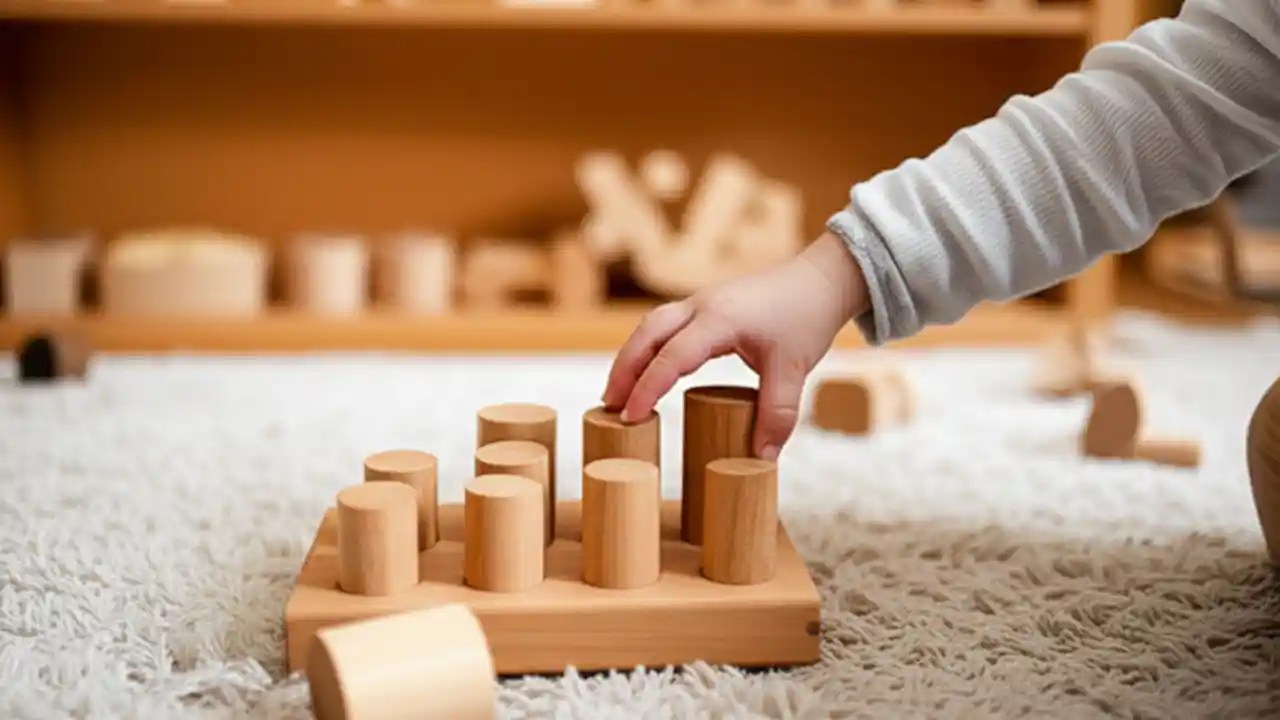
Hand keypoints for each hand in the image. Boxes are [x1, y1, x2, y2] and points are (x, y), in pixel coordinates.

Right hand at [602, 232, 867, 459]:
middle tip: (609, 408)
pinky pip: (665, 326)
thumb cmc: (807, 316)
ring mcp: (702, 303)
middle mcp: (702, 306)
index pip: (671, 357)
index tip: (630, 417)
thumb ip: (777, 414)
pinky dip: (648, 349)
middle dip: (624, 371)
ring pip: (651, 327)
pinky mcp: (707, 306)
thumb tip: (761, 460)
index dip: (647, 388)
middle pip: (646, 335)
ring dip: (631, 358)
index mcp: (720, 320)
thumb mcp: (794, 368)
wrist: (822, 278)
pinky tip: (647, 372)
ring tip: (617, 395)